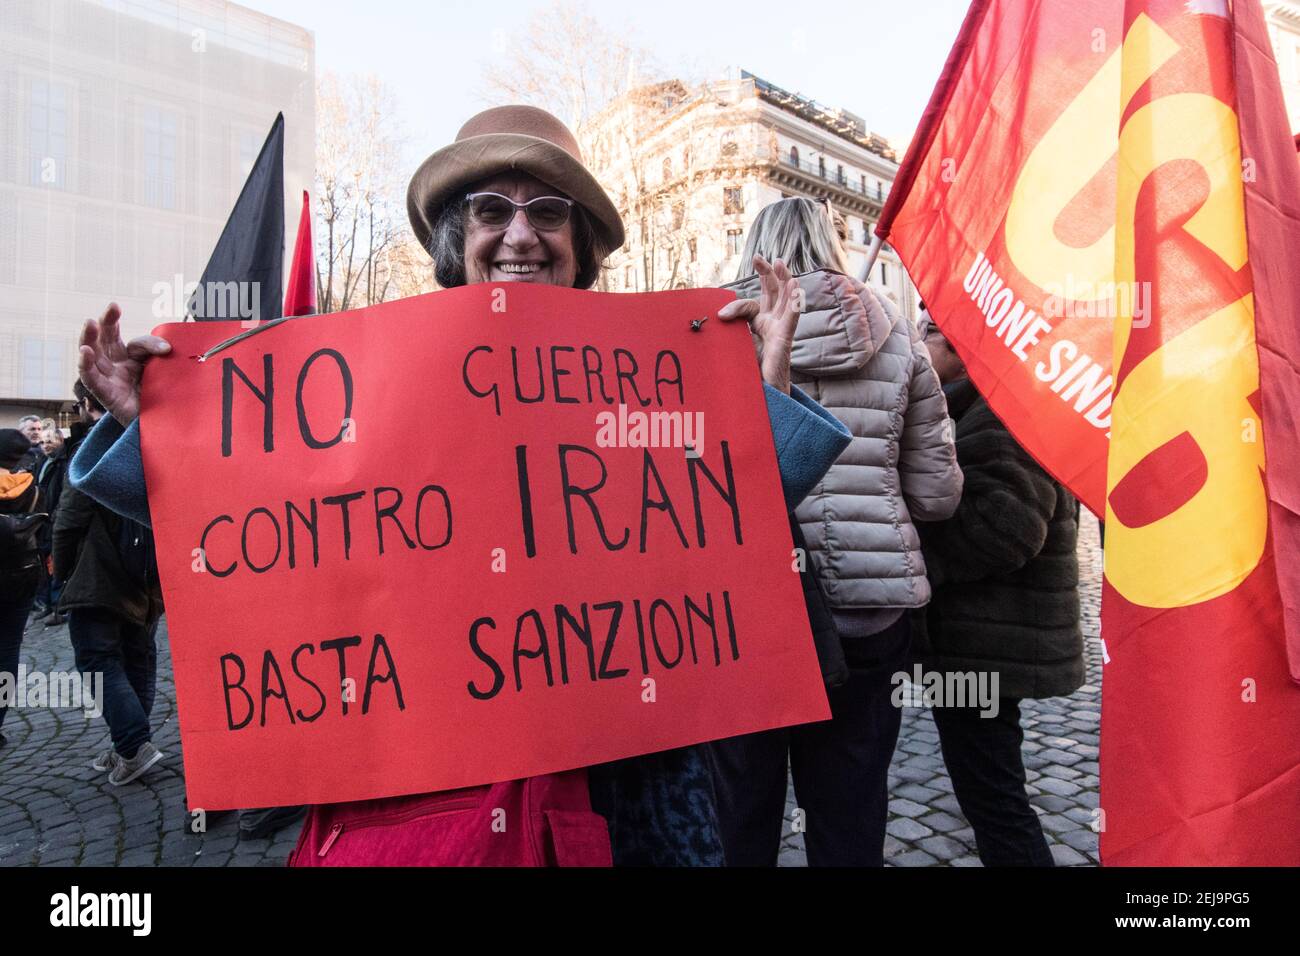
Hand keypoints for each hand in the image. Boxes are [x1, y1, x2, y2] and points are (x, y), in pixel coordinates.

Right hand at [78, 303, 171, 425]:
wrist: (163, 430)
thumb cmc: (164, 400)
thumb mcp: (165, 376)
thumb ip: (162, 361)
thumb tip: (168, 347)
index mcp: (134, 360)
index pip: (137, 344)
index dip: (150, 343)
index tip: (166, 348)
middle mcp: (118, 366)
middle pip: (108, 340)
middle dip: (108, 322)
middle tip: (113, 307)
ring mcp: (110, 379)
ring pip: (93, 354)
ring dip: (90, 338)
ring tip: (91, 323)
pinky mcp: (105, 394)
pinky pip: (91, 377)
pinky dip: (85, 364)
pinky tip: (85, 351)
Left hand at [717, 255, 799, 393]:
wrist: (761, 400)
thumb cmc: (749, 378)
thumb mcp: (733, 349)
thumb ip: (727, 334)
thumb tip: (707, 323)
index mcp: (760, 327)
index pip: (749, 306)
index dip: (734, 306)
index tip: (720, 314)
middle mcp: (772, 326)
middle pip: (773, 293)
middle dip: (767, 273)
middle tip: (759, 257)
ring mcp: (780, 332)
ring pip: (786, 299)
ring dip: (784, 279)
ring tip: (779, 262)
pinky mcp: (785, 341)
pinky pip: (791, 317)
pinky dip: (794, 301)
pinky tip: (796, 285)